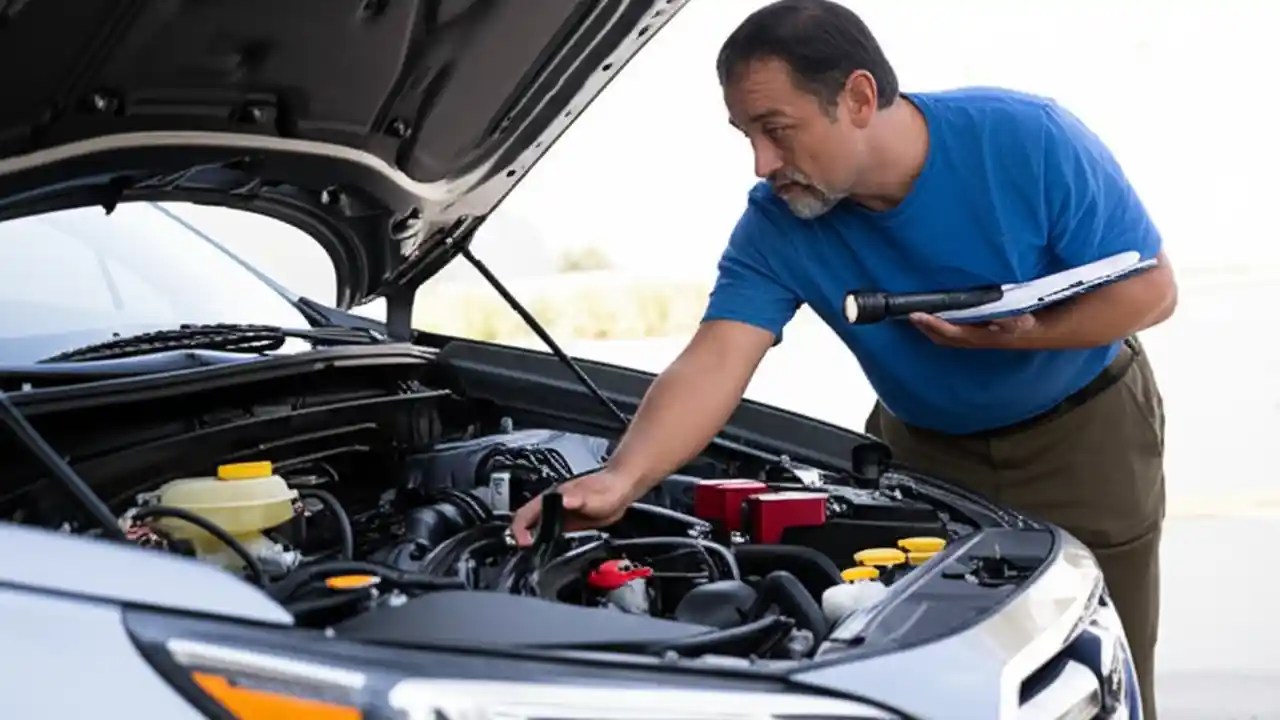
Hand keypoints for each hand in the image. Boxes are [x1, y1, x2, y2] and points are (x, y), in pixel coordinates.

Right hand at [508, 468, 636, 546]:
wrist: (622, 488)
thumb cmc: (607, 488)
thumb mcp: (591, 496)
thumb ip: (577, 499)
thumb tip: (563, 500)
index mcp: (552, 498)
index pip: (525, 514)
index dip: (519, 530)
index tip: (524, 544)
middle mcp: (552, 505)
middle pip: (526, 522)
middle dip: (519, 537)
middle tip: (525, 554)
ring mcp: (559, 513)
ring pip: (535, 527)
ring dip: (530, 540)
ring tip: (532, 556)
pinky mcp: (567, 522)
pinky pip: (549, 532)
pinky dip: (543, 542)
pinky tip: (548, 550)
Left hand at [909, 312, 1037, 348]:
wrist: (1044, 331)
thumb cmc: (1031, 322)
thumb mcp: (1022, 319)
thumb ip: (1009, 319)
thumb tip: (995, 320)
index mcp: (983, 336)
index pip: (951, 332)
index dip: (933, 324)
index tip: (916, 315)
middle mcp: (977, 340)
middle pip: (944, 338)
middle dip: (925, 328)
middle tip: (910, 315)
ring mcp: (977, 339)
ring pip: (948, 337)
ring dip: (931, 329)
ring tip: (919, 317)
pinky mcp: (979, 335)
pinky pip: (954, 333)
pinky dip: (941, 327)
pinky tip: (938, 318)